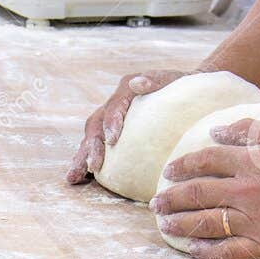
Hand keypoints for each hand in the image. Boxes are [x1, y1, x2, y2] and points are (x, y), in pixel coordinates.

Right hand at [66, 70, 188, 184]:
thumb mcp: (174, 80)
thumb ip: (156, 80)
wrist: (186, 92)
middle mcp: (114, 104)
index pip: (113, 106)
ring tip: (73, 177)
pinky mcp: (113, 134)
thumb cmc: (183, 87)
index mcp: (126, 91)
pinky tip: (81, 178)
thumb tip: (136, 83)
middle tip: (92, 165)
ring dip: (82, 157)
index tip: (113, 139)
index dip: (111, 121)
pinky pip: (98, 148)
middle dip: (91, 146)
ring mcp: (111, 120)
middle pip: (95, 124)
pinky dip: (88, 161)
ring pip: (91, 138)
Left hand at [150, 117, 259, 258]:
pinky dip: (206, 251)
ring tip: (163, 224)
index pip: (203, 161)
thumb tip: (216, 131)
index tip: (168, 171)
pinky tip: (191, 248)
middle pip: (196, 193)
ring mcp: (256, 220)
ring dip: (179, 223)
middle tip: (155, 202)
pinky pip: (228, 251)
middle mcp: (247, 190)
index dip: (181, 166)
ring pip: (206, 223)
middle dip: (170, 198)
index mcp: (251, 161)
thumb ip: (249, 130)